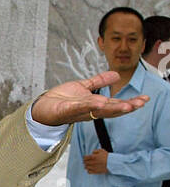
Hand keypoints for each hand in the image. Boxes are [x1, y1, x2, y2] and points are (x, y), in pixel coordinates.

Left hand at [31, 71, 148, 126]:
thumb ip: (99, 82)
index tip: (144, 99)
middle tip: (140, 104)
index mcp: (95, 105)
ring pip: (98, 111)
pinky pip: (79, 108)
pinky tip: (99, 102)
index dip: (130, 102)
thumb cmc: (62, 99)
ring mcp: (79, 111)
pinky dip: (89, 106)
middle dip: (126, 107)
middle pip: (111, 110)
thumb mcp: (83, 87)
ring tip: (127, 106)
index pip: (115, 104)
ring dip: (113, 108)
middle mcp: (89, 111)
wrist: (43, 107)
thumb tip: (116, 75)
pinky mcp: (66, 111)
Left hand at [83, 149, 108, 173]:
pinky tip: (91, 169)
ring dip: (87, 166)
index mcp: (93, 157)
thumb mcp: (102, 150)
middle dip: (85, 161)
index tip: (86, 158)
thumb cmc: (107, 157)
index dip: (85, 157)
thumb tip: (92, 153)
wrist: (112, 163)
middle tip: (87, 161)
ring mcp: (93, 167)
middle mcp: (92, 162)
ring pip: (86, 167)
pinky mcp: (95, 171)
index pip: (84, 157)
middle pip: (85, 162)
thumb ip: (95, 151)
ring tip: (89, 165)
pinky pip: (89, 172)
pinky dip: (89, 170)